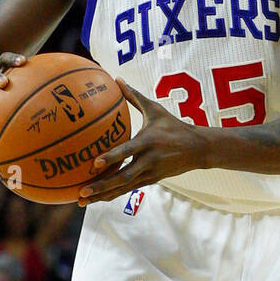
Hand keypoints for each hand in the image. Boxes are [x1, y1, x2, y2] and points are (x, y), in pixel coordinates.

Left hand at [77, 78, 210, 205]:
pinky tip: (97, 199)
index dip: (111, 158)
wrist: (197, 149)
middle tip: (82, 192)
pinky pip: (128, 190)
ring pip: (123, 188)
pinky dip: (112, 195)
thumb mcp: (155, 109)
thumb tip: (116, 79)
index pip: (127, 151)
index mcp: (148, 142)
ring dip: (102, 195)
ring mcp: (149, 174)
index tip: (94, 163)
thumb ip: (134, 96)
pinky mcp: (150, 181)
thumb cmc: (173, 126)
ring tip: (82, 201)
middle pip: (122, 177)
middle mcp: (148, 161)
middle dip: (101, 186)